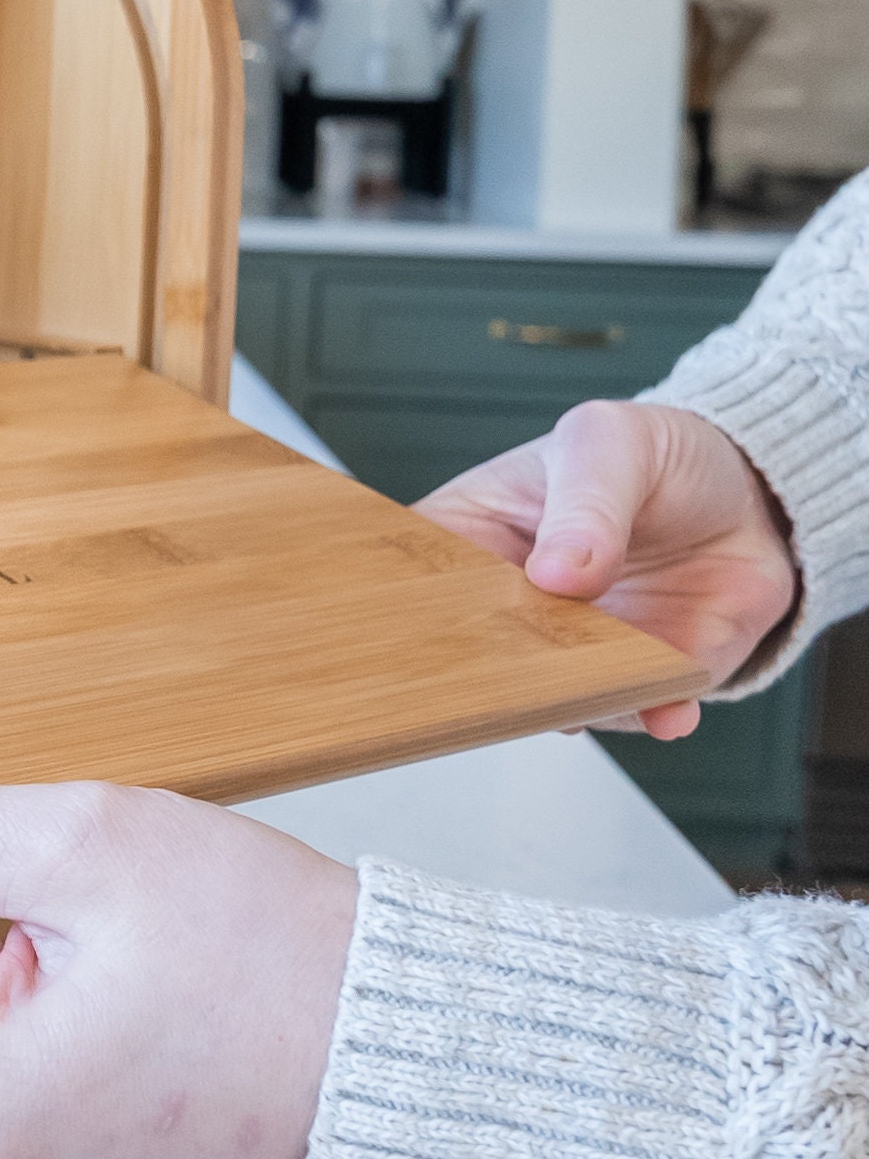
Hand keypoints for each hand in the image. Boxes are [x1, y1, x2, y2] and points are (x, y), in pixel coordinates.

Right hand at [415, 401, 794, 738]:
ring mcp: (572, 652)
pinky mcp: (639, 680)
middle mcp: (507, 611)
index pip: (412, 588)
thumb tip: (557, 573)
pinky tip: (669, 708)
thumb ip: (585, 504)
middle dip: (490, 679)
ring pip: (549, 698)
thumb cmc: (653, 456)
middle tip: (515, 675)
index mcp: (468, 542)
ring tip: (602, 687)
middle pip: (470, 660)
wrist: (751, 494)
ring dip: (575, 702)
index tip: (424, 629)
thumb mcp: (609, 445)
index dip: (406, 614)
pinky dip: (649, 713)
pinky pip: (634, 710)